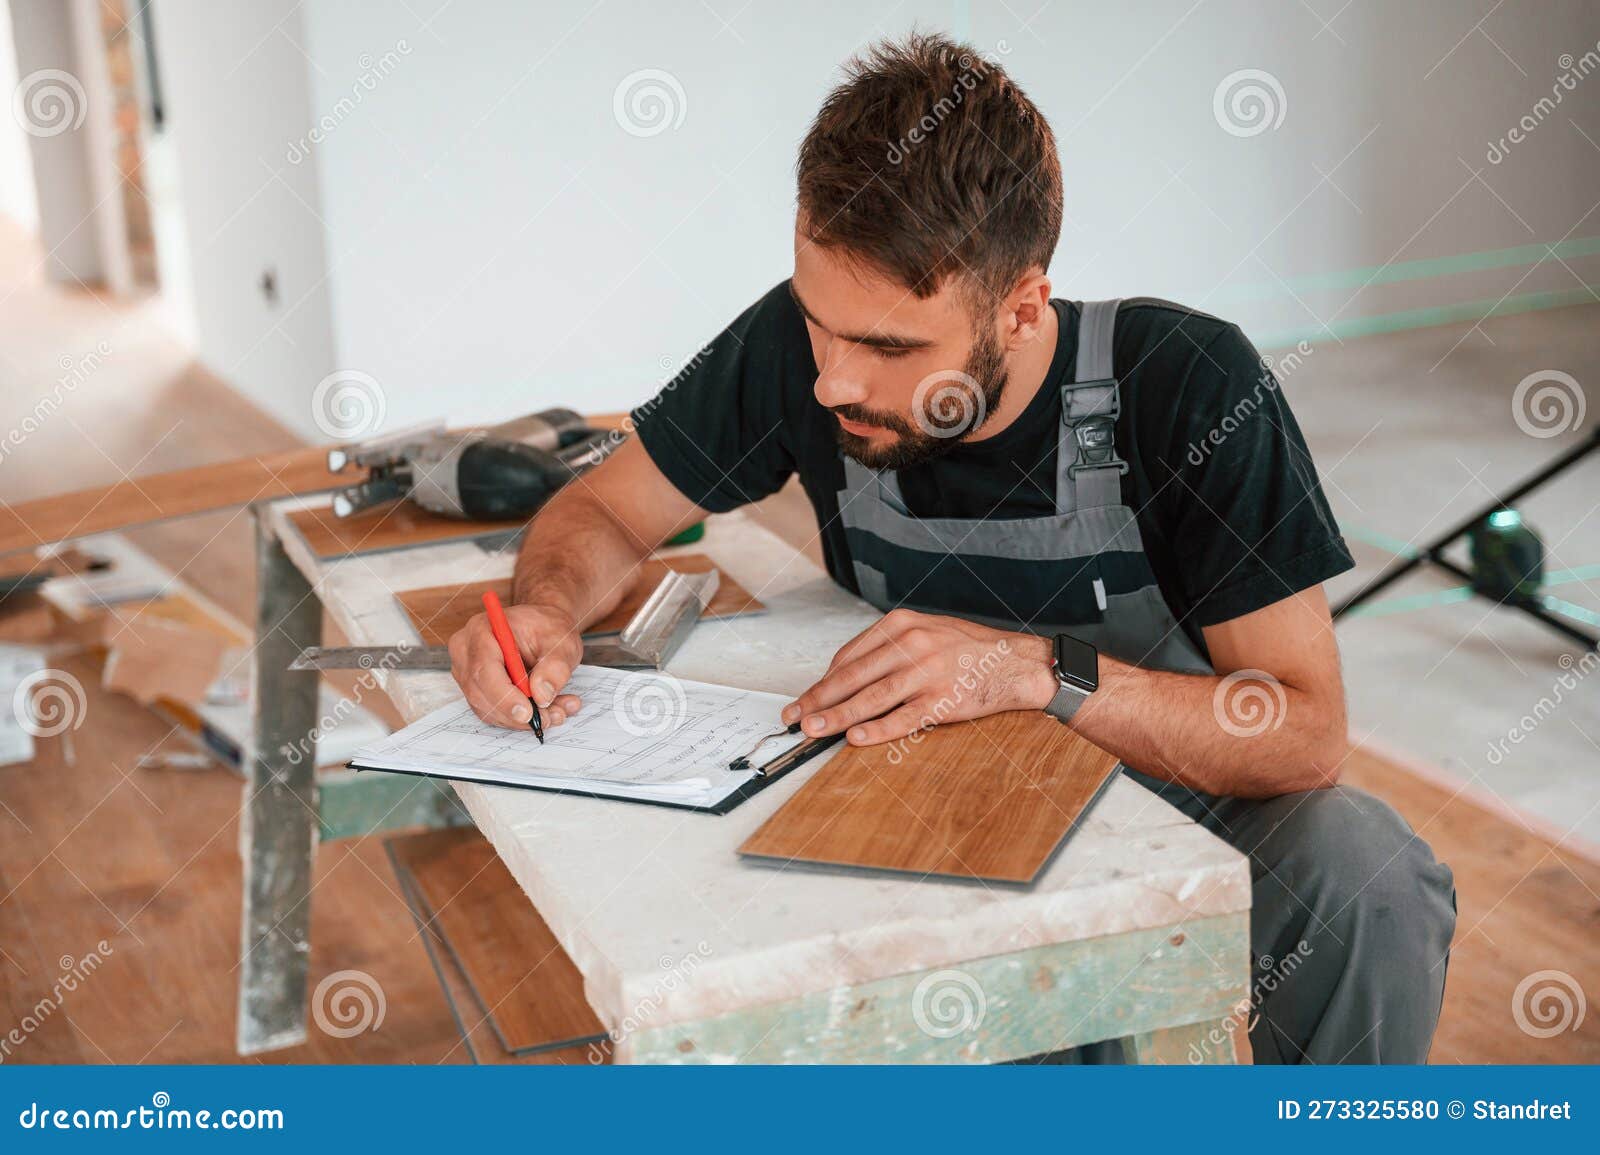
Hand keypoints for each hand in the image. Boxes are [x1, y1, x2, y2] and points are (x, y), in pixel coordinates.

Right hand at [448, 602, 584, 728]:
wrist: (545, 628)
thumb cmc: (549, 628)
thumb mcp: (562, 642)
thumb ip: (555, 667)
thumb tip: (542, 695)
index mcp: (482, 630)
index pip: (483, 669)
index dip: (504, 696)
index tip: (528, 712)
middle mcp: (467, 652)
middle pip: (481, 694)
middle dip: (517, 713)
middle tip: (552, 716)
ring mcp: (468, 673)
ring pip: (489, 709)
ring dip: (524, 719)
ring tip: (558, 711)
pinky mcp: (478, 690)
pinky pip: (494, 713)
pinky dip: (521, 719)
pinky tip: (548, 710)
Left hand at [781, 609, 1057, 745]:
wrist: (1017, 663)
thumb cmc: (968, 649)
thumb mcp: (925, 631)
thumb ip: (888, 648)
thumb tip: (846, 675)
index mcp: (901, 624)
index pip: (849, 656)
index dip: (822, 681)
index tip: (805, 698)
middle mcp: (911, 645)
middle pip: (852, 676)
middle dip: (818, 699)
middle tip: (794, 717)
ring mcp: (926, 672)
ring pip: (870, 698)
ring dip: (836, 717)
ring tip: (812, 730)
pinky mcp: (942, 700)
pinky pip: (902, 719)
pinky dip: (876, 730)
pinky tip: (855, 738)